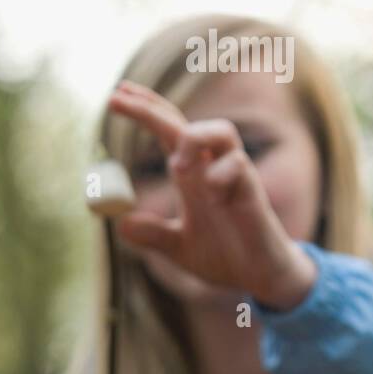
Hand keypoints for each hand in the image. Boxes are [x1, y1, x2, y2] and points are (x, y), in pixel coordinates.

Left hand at [108, 79, 317, 310]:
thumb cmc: (223, 255)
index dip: (145, 112)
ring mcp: (235, 176)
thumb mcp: (178, 248)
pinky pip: (238, 166)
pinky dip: (220, 176)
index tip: (114, 97)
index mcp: (192, 177)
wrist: (257, 276)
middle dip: (152, 110)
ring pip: (221, 131)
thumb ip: (153, 235)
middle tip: (120, 99)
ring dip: (193, 138)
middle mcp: (212, 168)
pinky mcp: (252, 192)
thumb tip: (121, 225)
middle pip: (186, 123)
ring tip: (176, 167)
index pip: (167, 132)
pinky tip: (213, 199)